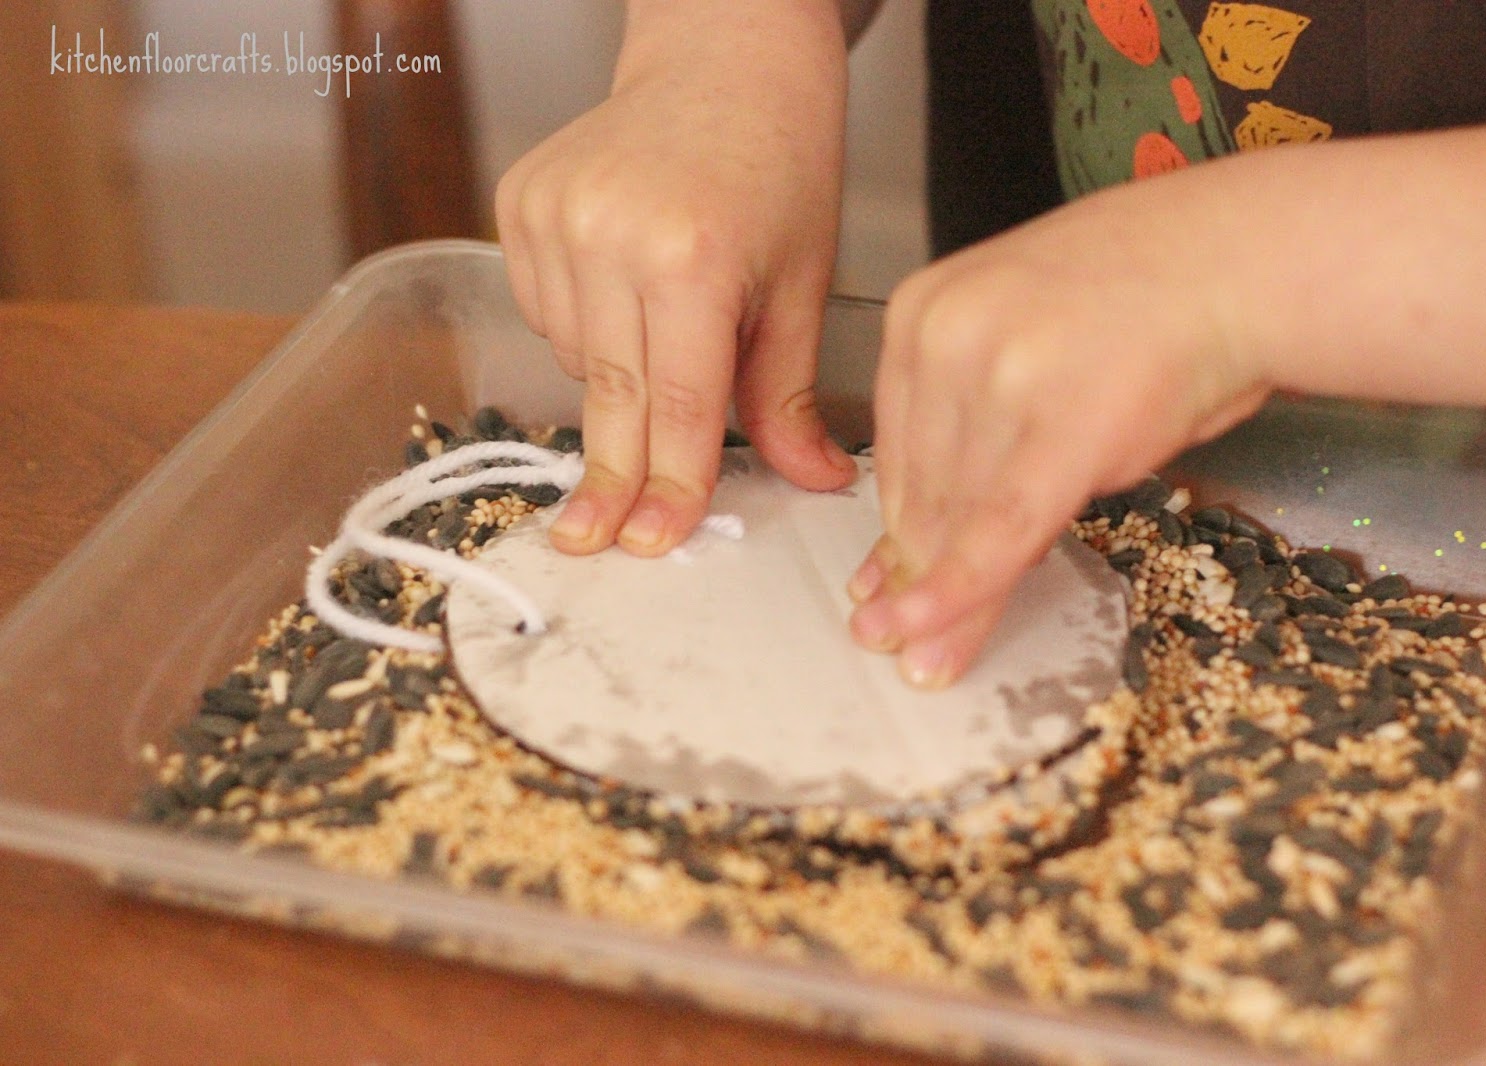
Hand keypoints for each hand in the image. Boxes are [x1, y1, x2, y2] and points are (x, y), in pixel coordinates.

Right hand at [495, 2, 857, 558]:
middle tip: (595, 539)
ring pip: (576, 358)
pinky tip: (625, 295)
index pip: (679, 405)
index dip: (670, 483)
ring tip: (666, 328)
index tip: (654, 540)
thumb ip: (790, 393)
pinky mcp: (518, 204)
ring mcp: (553, 217)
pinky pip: (545, 313)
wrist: (724, 56)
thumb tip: (812, 479)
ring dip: (616, 381)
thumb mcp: (802, 283)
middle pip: (612, 395)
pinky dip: (584, 330)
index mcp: (690, 257)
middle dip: (612, 476)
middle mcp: (608, 236)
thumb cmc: (780, 163)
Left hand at [847, 176, 1270, 687]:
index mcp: (920, 309)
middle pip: (920, 488)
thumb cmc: (1143, 302)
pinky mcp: (1065, 428)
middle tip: (902, 637)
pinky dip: (965, 592)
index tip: (888, 583)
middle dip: (915, 574)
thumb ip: (969, 419)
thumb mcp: (1022, 341)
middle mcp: (947, 335)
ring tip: (932, 659)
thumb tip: (921, 531)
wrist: (1243, 262)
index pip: (896, 447)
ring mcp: (1004, 377)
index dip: (898, 529)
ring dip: (941, 600)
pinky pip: (1002, 531)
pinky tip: (936, 638)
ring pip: (958, 517)